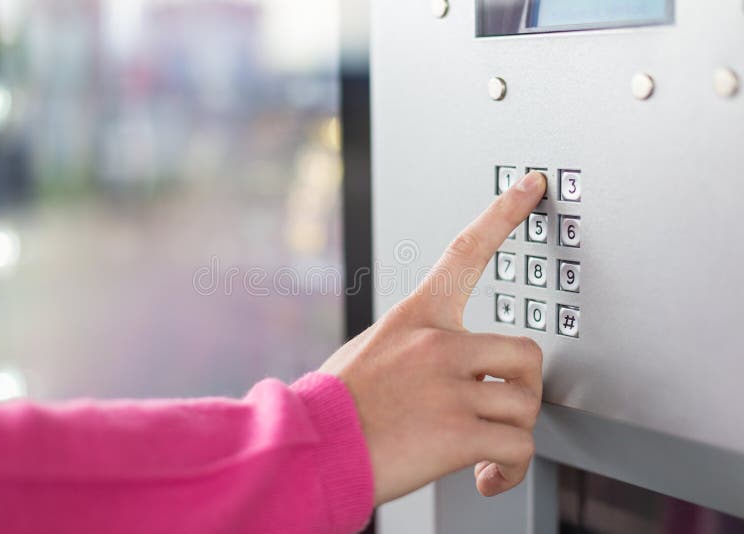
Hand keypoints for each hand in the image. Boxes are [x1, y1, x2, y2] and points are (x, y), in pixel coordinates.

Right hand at [320, 171, 545, 504]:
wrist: (310, 448)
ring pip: (527, 406)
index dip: (503, 213)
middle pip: (527, 353)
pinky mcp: (457, 433)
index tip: (532, 185)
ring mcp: (449, 387)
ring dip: (513, 434)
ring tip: (487, 452)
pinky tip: (488, 475)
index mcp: (416, 318)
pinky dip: (511, 470)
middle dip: (524, 389)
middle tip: (505, 409)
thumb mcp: (372, 352)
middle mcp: (437, 345)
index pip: (466, 251)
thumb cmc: (337, 405)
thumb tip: (458, 364)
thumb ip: (418, 348)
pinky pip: (518, 449)